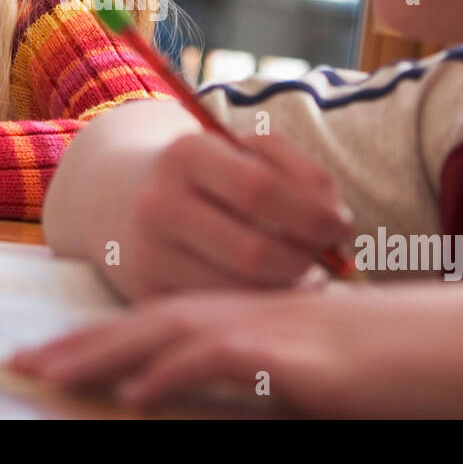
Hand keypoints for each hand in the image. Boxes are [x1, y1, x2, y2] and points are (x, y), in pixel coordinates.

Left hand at [11, 282, 462, 416]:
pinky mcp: (299, 357)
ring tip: (46, 371)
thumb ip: (264, 384)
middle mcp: (254, 312)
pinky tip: (130, 394)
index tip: (54, 354)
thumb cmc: (404, 369)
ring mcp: (275, 328)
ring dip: (102, 352)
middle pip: (148, 320)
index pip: (162, 319)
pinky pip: (221, 359)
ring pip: (168, 332)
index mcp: (255, 316)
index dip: (103, 335)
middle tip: (21, 359)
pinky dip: (170, 372)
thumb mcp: (320, 377)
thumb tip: (207, 405)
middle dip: (80, 340)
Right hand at [73, 128, 354, 299]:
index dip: (313, 214)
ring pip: (238, 292)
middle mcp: (158, 204)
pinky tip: (268, 292)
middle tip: (321, 259)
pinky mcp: (144, 294)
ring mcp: (146, 253)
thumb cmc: (208, 173)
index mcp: (186, 154)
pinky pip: (216, 313)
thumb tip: (339, 226)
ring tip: (302, 277)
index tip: (341, 225)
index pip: (261, 190)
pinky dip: (255, 308)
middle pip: (253, 252)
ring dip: (285, 290)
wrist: (121, 196)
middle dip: (303, 261)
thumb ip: (300, 172)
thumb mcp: (244, 150)